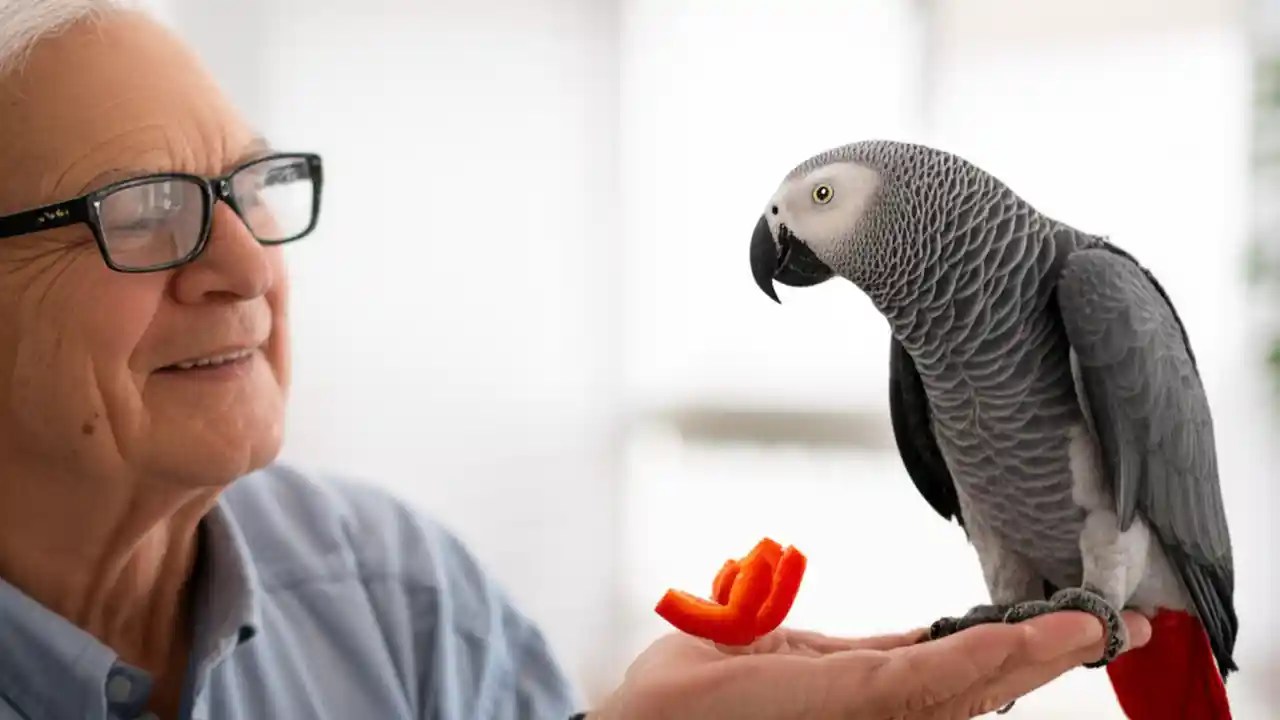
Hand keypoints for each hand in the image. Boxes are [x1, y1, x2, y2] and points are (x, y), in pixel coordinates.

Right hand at [591, 610, 1151, 718]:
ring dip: (1015, 664)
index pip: (936, 677)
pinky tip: (998, 647)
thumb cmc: (676, 703)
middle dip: (1038, 658)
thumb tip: (921, 650)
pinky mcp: (851, 717)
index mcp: (835, 701)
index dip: (1005, 651)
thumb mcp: (742, 646)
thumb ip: (837, 656)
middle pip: (967, 692)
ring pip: (955, 700)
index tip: (1067, 627)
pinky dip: (967, 672)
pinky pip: (922, 698)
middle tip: (1102, 626)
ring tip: (1070, 630)